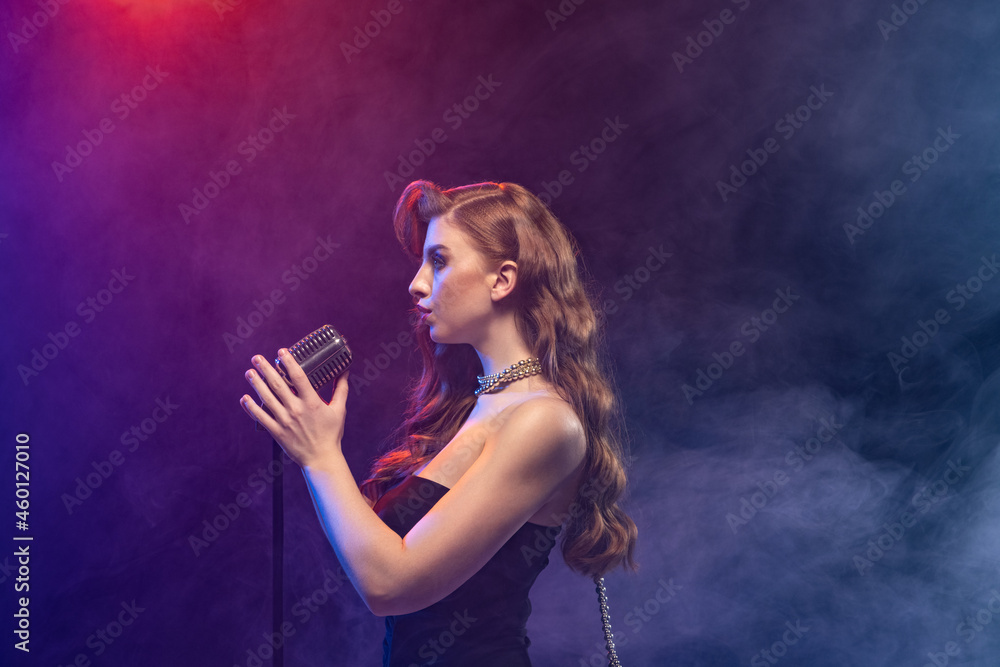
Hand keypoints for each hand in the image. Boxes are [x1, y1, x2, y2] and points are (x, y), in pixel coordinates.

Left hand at [240, 349, 348, 467]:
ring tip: (249, 372)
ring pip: (267, 398)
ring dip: (256, 384)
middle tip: (257, 358)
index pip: (299, 377)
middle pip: (278, 385)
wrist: (321, 458)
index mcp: (312, 402)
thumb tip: (345, 371)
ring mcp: (285, 421)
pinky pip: (261, 417)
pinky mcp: (277, 431)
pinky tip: (244, 398)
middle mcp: (296, 410)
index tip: (282, 351)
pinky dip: (252, 407)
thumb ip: (341, 389)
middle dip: (266, 369)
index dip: (289, 363)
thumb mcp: (339, 409)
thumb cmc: (331, 434)